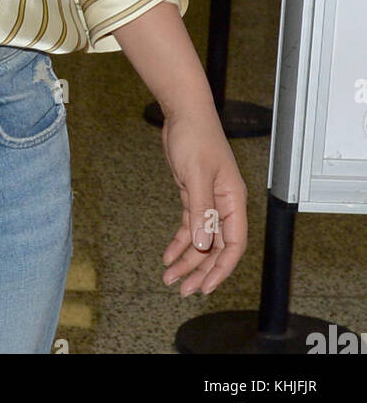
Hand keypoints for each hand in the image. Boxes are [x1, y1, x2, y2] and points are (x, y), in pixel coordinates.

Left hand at [159, 105, 247, 295]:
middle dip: (199, 270)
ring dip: (186, 259)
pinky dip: (179, 242)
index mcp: (233, 201)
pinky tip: (168, 255)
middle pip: (215, 247)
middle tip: (182, 289)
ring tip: (169, 277)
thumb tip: (201, 245)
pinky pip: (189, 226)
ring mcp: (209, 201)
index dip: (221, 269)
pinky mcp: (193, 195)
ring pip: (200, 239)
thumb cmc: (195, 137)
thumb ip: (200, 211)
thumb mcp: (195, 175)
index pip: (233, 245)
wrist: (184, 112)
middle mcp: (224, 205)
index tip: (205, 287)